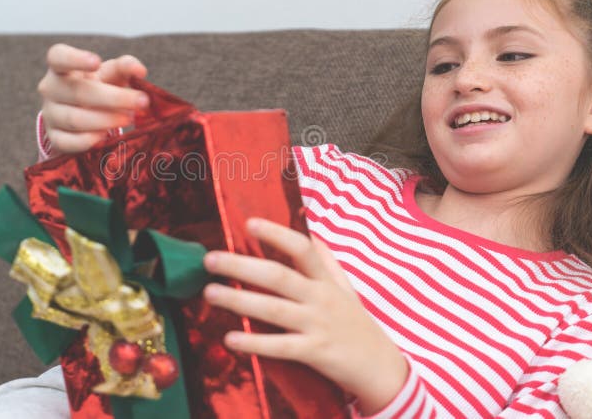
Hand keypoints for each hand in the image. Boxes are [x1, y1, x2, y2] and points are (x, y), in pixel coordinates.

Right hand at [37, 43, 148, 154]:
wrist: (86, 114)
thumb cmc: (99, 86)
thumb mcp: (111, 73)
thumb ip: (125, 67)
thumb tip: (140, 71)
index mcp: (61, 67)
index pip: (58, 57)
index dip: (75, 59)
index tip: (97, 62)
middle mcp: (50, 89)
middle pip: (78, 92)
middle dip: (114, 98)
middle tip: (142, 101)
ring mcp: (50, 114)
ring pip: (75, 119)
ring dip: (106, 120)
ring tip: (129, 118)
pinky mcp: (54, 138)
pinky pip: (68, 142)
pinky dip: (88, 140)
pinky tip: (105, 136)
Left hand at [202, 218, 407, 413]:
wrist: (381, 367)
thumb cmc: (356, 325)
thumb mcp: (346, 289)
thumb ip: (328, 263)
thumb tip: (312, 235)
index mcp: (326, 281)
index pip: (302, 249)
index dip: (276, 234)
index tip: (249, 224)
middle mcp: (321, 298)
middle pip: (278, 276)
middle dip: (242, 266)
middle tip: (210, 260)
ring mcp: (318, 325)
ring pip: (274, 309)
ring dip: (239, 300)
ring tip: (210, 293)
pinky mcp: (315, 353)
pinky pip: (280, 346)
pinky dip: (255, 343)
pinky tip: (230, 338)